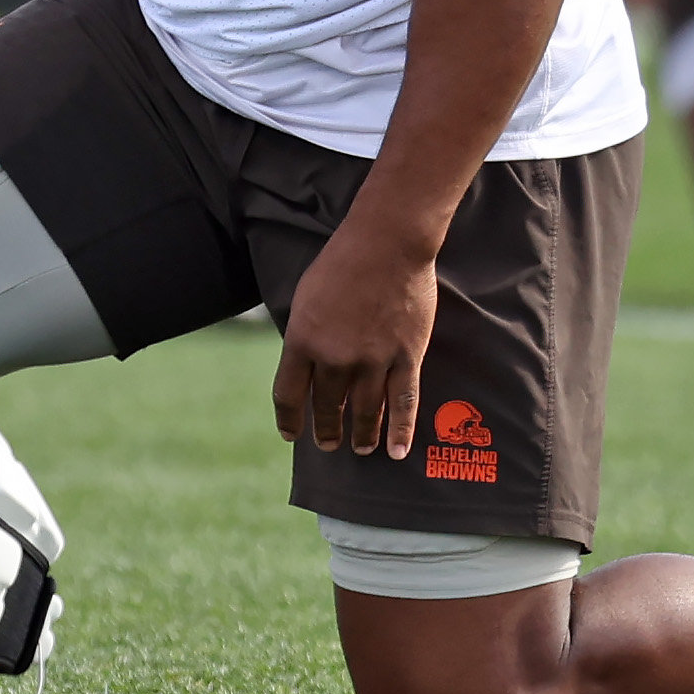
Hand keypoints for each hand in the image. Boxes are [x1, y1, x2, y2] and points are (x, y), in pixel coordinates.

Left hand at [271, 224, 439, 459]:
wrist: (387, 242)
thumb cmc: (342, 261)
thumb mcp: (306, 296)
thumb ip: (304, 334)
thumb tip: (305, 364)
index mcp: (302, 340)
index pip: (288, 394)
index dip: (289, 419)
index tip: (291, 434)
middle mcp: (334, 357)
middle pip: (327, 406)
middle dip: (327, 429)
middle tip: (328, 443)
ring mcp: (372, 360)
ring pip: (364, 411)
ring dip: (361, 434)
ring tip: (361, 448)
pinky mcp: (405, 356)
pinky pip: (403, 402)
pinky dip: (400, 430)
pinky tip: (396, 451)